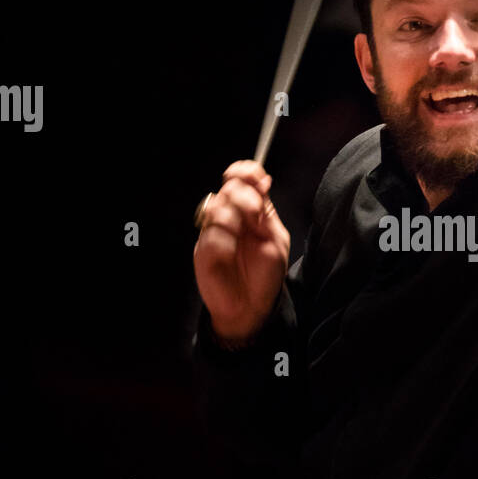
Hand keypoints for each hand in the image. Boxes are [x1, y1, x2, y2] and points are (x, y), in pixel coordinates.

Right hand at [193, 161, 290, 342]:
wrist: (253, 307)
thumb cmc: (265, 275)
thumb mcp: (274, 238)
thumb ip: (266, 211)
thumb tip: (262, 181)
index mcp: (247, 211)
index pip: (241, 180)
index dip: (246, 172)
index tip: (256, 176)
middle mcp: (228, 217)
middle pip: (228, 189)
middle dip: (244, 196)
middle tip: (256, 211)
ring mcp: (213, 232)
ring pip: (216, 208)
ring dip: (234, 217)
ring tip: (246, 234)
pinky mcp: (202, 250)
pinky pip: (210, 236)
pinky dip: (224, 241)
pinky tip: (231, 253)